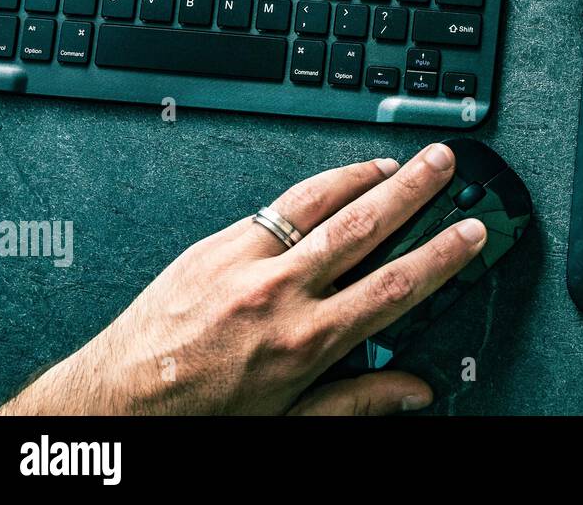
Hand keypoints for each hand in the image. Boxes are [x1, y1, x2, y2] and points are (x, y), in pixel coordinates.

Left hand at [0, 143, 486, 415]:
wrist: (113, 405)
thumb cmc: (198, 416)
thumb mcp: (288, 421)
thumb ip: (357, 400)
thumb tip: (412, 392)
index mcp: (305, 342)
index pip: (394, 286)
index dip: (441, 255)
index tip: (469, 232)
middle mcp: (279, 295)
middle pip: (363, 226)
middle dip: (413, 189)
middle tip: (444, 161)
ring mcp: (244, 263)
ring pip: (317, 203)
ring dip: (364, 176)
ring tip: (396, 160)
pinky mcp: (213, 246)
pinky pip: (274, 206)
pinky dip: (312, 189)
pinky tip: (332, 183)